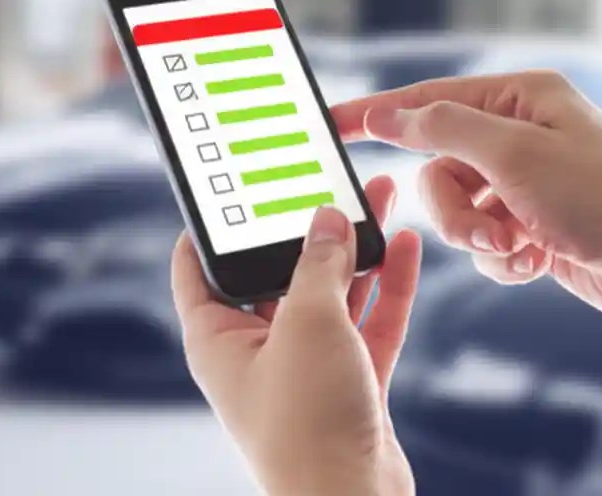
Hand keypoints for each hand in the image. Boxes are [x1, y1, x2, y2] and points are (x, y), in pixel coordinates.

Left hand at [171, 176, 421, 495]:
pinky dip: (386, 288)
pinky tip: (402, 246)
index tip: (231, 185)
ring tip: (379, 196)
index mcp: (218, 339)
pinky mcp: (349, 384)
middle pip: (278, 273)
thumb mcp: (308, 322)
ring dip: (355, 249)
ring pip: (330, 293)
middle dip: (306, 227)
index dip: (212, 225)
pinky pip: (367, 323)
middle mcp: (257, 350)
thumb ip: (318, 262)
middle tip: (327, 180)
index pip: (199, 268)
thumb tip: (326, 218)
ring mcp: (306, 368)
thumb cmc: (307, 421)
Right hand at [331, 71, 601, 326]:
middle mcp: (524, 135)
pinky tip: (536, 263)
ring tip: (520, 249)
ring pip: (458, 211)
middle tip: (488, 230)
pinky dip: (501, 259)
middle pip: (439, 166)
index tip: (330, 122)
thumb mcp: (517, 155)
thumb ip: (443, 128)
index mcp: (522, 98)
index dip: (377, 113)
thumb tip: (390, 113)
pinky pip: (484, 243)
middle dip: (454, 209)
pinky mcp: (536, 227)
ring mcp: (530, 184)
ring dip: (479, 239)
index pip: (429, 100)